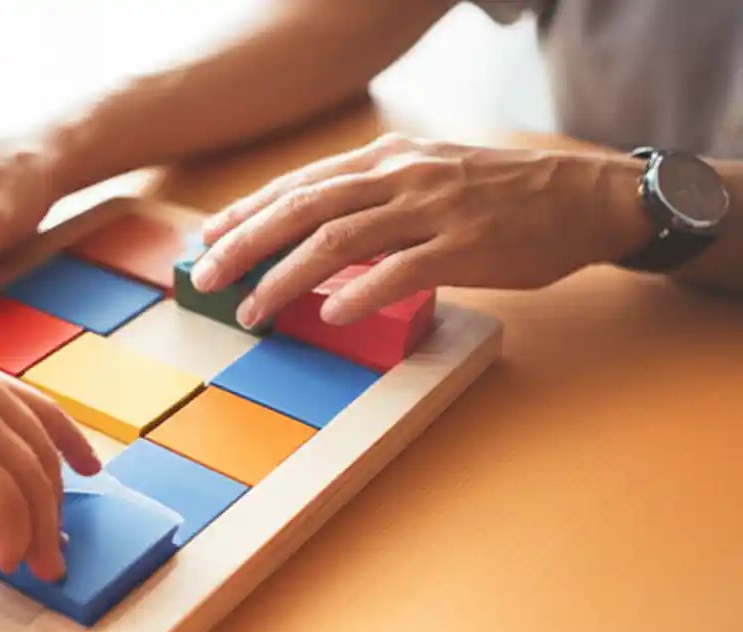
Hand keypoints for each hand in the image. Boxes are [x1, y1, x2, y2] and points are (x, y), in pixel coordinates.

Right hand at [0, 358, 101, 580]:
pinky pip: (11, 508)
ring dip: (41, 534)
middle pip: (43, 457)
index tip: (91, 471)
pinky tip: (5, 558)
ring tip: (39, 566)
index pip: (45, 411)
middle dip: (55, 508)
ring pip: (34, 486)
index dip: (73, 444)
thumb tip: (12, 491)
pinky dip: (15, 538)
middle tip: (56, 547)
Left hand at [193, 134, 649, 326]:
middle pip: (304, 207)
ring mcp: (433, 209)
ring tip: (254, 310)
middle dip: (247, 243)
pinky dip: (358, 293)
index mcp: (388, 158)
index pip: (301, 182)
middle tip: (207, 277)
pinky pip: (401, 270)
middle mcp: (402, 176)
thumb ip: (375, 195)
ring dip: (286, 277)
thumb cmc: (500, 193)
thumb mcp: (429, 173)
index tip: (211, 235)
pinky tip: (328, 315)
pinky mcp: (465, 245)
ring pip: (339, 239)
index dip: (250, 210)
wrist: (582, 197)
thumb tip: (316, 232)